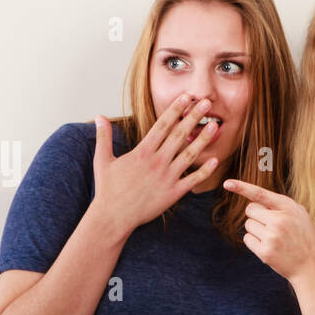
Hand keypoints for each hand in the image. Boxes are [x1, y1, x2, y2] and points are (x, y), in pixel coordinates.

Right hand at [90, 92, 219, 240]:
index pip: (162, 125)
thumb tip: (99, 117)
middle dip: (194, 117)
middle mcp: (157, 162)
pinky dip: (204, 170)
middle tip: (207, 103)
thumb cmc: (107, 190)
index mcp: (142, 152)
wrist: (113, 217)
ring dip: (203, 139)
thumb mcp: (102, 160)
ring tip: (215, 125)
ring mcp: (166, 177)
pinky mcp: (172, 193)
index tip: (186, 97)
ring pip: (189, 154)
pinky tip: (214, 160)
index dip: (175, 110)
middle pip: (179, 135)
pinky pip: (192, 180)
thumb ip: (103, 137)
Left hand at [222, 178, 314, 282]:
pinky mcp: (265, 252)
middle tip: (271, 224)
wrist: (311, 265)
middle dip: (256, 215)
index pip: (260, 194)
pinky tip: (269, 245)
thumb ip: (279, 204)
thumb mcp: (299, 214)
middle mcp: (279, 220)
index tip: (227, 183)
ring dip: (256, 229)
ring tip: (274, 237)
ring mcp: (271, 237)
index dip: (242, 187)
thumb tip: (254, 199)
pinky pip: (247, 239)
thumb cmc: (303, 236)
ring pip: (248, 224)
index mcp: (288, 207)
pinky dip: (254, 241)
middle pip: (250, 209)